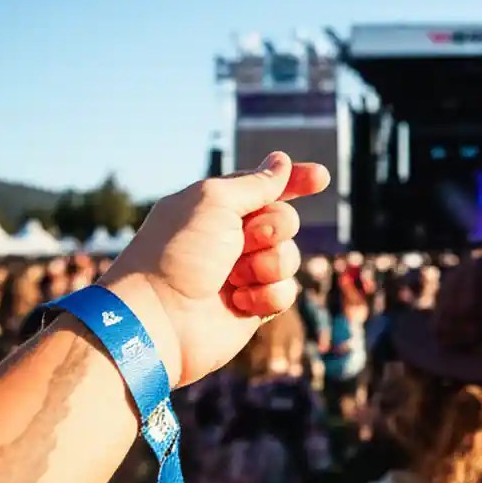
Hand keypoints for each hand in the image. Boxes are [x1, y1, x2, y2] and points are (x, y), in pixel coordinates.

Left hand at [99, 151, 329, 386]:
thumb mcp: (214, 201)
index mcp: (215, 207)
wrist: (159, 320)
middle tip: (245, 241)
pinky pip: (286, 292)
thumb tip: (281, 162)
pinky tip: (240, 303)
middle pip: (284, 220)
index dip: (294, 181)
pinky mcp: (252, 307)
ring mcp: (242, 273)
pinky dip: (267, 295)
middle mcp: (229, 237)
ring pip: (289, 257)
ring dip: (270, 264)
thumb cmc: (178, 254)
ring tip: (237, 278)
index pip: (264, 186)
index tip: (322, 178)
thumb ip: (255, 184)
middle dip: (273, 228)